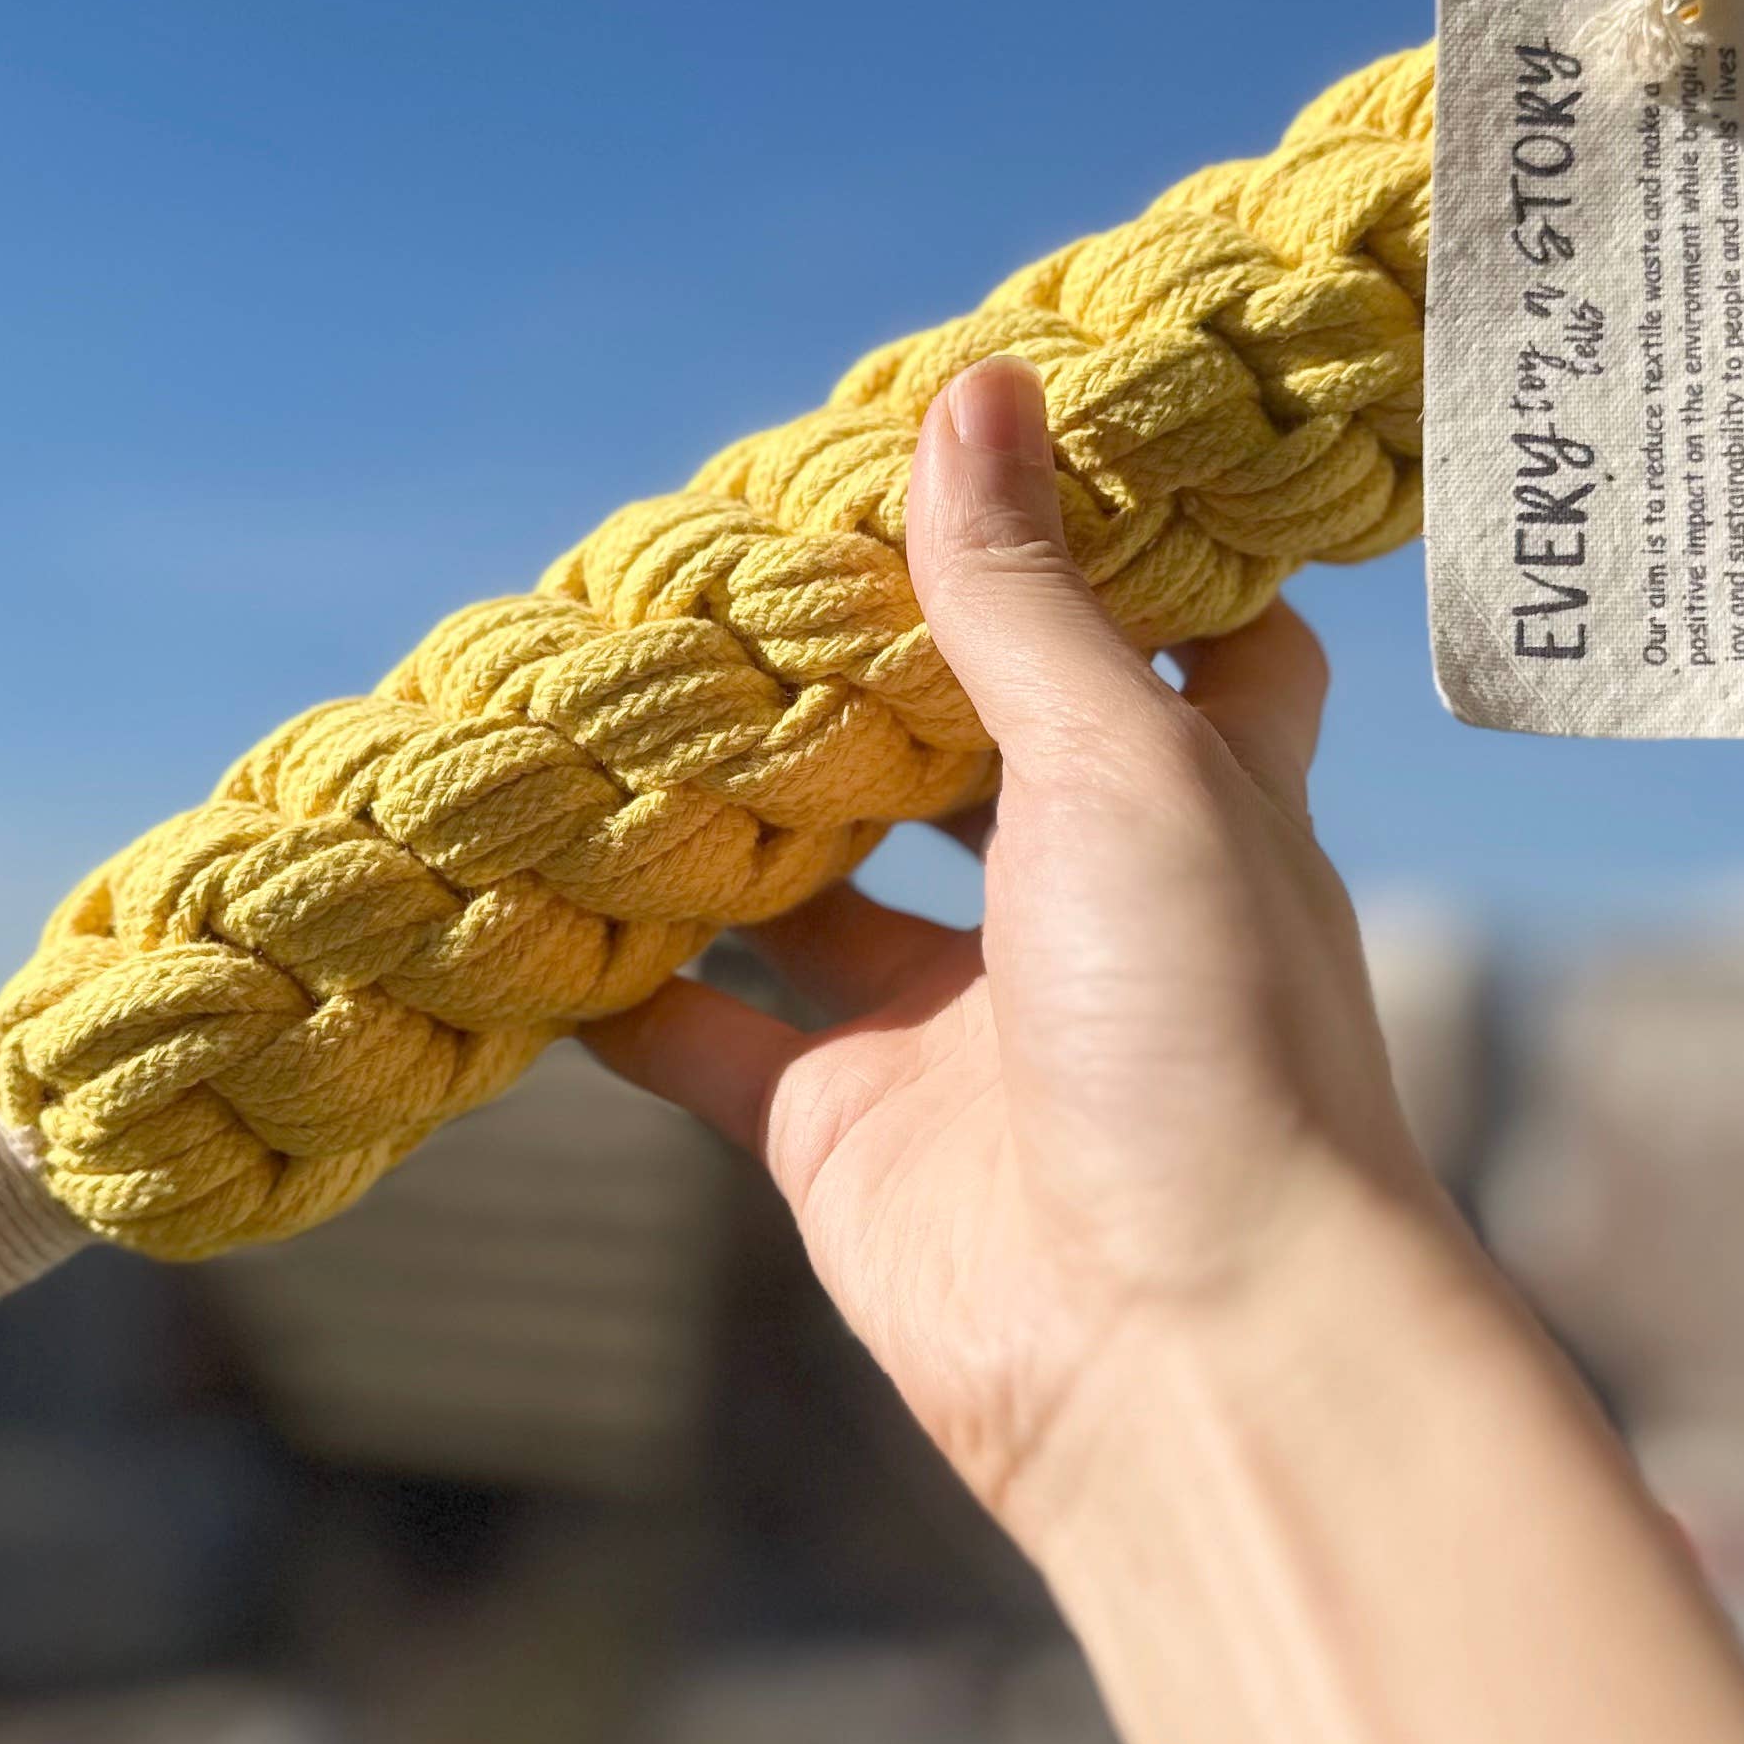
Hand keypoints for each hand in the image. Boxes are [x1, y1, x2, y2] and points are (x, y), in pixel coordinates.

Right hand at [586, 355, 1473, 1538]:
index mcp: (1194, 801)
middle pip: (960, 750)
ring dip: (722, 804)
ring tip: (607, 685)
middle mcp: (1081, 905)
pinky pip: (707, 1038)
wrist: (1190, 1355)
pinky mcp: (846, 1137)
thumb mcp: (1129, 769)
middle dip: (864, 666)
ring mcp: (959, 1027)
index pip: (1179, 640)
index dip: (1109, 547)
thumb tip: (978, 388)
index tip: (1009, 441)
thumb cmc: (1212, 1036)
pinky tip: (530, 892)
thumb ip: (1028, 598)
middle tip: (735, 548)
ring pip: (814, 884)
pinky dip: (620, 980)